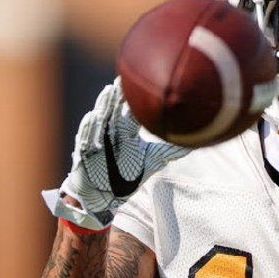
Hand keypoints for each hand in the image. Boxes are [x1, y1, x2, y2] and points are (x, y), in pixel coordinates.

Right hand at [42, 79, 189, 229]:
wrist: (106, 196)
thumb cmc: (128, 174)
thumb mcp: (152, 161)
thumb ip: (170, 151)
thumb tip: (194, 143)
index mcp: (126, 133)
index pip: (129, 113)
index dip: (132, 100)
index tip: (139, 84)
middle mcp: (111, 134)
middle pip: (113, 112)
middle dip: (116, 97)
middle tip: (121, 81)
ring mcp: (97, 143)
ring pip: (99, 121)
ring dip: (103, 106)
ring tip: (107, 92)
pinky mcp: (85, 155)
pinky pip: (86, 140)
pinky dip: (89, 129)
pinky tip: (92, 116)